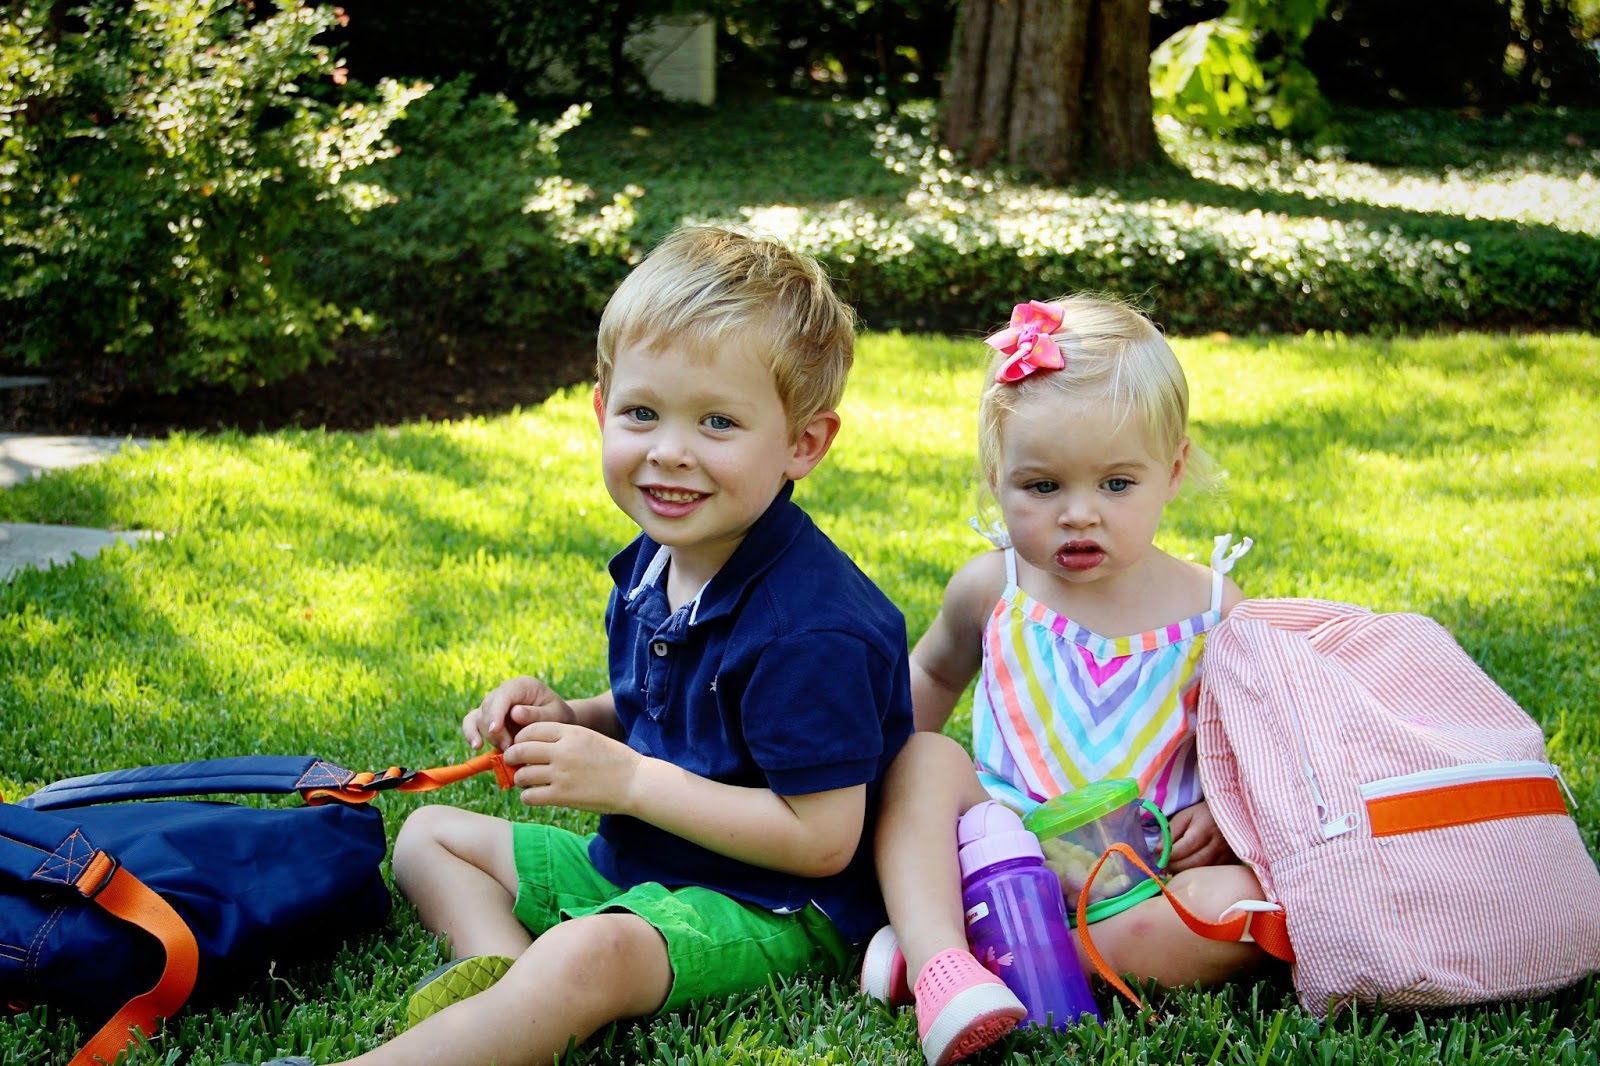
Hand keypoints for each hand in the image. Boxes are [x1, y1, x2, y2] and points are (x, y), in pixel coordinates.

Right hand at [462, 676, 576, 751]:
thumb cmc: (558, 716)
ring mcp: (494, 704)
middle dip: (495, 730)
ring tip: (503, 749)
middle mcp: (504, 691)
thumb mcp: (555, 714)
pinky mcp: (487, 717)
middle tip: (509, 747)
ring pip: (479, 717)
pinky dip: (471, 734)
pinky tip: (477, 747)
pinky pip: (472, 723)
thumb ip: (537, 714)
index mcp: (522, 685)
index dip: (496, 712)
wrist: (558, 723)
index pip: (503, 695)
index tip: (495, 730)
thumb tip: (514, 713)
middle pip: (489, 707)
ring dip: (487, 735)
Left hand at [504, 720, 643, 813]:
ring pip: (522, 775)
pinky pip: (530, 796)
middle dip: (511, 757)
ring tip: (526, 782)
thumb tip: (534, 744)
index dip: (520, 738)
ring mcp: (561, 774)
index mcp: (570, 732)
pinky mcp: (562, 796)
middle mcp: (562, 751)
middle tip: (512, 763)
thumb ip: (564, 738)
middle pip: (520, 750)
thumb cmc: (614, 760)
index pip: (531, 730)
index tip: (520, 746)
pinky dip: (528, 796)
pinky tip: (535, 795)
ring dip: (519, 779)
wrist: (635, 782)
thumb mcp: (589, 737)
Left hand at [1163, 800, 1235, 871]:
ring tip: (1173, 866)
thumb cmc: (1204, 815)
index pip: (1185, 847)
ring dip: (1183, 872)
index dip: (1170, 854)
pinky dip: (1195, 875)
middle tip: (1164, 864)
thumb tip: (1158, 850)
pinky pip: (1209, 875)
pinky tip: (1187, 869)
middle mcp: (1218, 844)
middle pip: (1193, 863)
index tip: (1159, 855)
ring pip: (1201, 872)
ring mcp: (1226, 856)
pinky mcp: (1229, 865)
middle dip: (1174, 866)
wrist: (1232, 817)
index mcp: (1206, 828)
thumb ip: (1170, 831)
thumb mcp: (1185, 816)